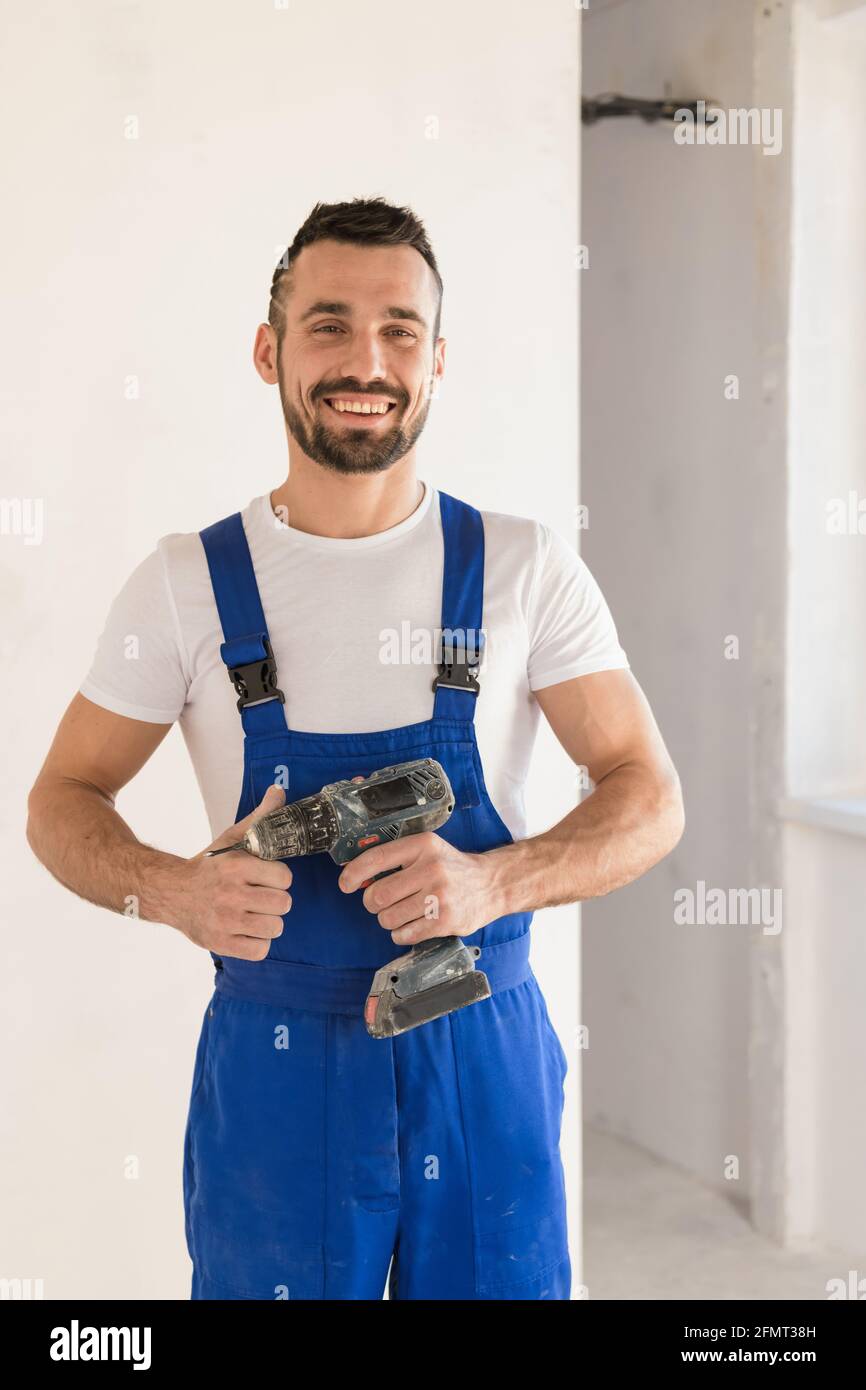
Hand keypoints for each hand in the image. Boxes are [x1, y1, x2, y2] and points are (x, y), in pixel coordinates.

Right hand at [161, 784, 292, 959]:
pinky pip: (260, 950)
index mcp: (235, 867)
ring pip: (275, 928)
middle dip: (275, 900)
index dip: (279, 878)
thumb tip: (279, 790)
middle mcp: (230, 895)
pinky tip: (247, 931)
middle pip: (284, 904)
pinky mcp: (220, 944)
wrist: (169, 892)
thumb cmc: (209, 865)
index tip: (266, 877)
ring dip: (268, 922)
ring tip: (254, 913)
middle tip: (261, 896)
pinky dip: (258, 943)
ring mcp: (224, 922)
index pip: (284, 878)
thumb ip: (260, 816)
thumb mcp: (232, 838)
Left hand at [337, 831, 495, 944]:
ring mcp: (440, 897)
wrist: (492, 884)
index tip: (346, 884)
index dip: (354, 874)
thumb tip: (357, 875)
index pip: (377, 858)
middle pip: (379, 895)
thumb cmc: (452, 868)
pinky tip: (412, 924)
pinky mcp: (445, 922)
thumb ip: (397, 858)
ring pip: (388, 918)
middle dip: (372, 903)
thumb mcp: (428, 850)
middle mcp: (432, 869)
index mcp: (423, 846)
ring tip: (403, 913)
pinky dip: (401, 933)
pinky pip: (404, 935)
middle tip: (381, 902)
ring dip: (388, 920)